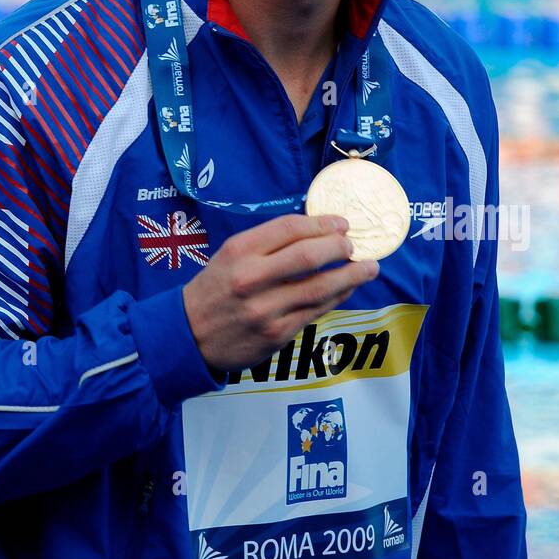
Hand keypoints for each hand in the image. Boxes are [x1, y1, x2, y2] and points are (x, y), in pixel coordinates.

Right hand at [183, 212, 378, 372]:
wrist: (189, 335)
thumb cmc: (214, 289)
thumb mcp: (230, 255)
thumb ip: (267, 244)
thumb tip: (316, 232)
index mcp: (239, 251)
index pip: (289, 229)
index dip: (321, 223)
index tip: (341, 223)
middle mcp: (251, 278)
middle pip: (309, 256)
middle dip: (340, 247)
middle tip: (354, 245)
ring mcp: (265, 309)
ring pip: (319, 287)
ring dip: (351, 275)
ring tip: (369, 267)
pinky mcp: (276, 334)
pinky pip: (315, 311)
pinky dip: (337, 297)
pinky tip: (348, 289)